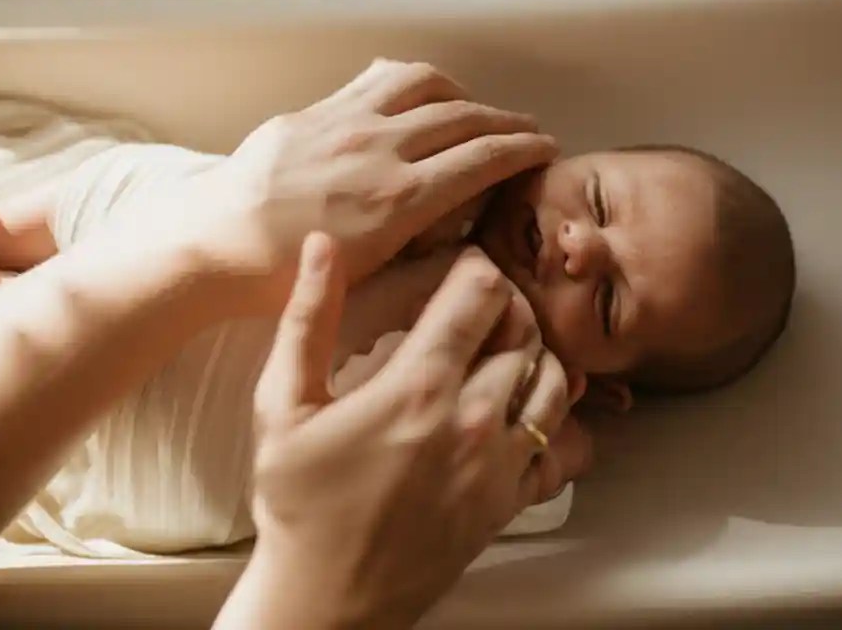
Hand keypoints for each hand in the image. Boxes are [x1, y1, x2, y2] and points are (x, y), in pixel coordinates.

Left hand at [185, 59, 557, 294]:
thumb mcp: (366, 281)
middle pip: (464, 118)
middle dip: (505, 121)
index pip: (482, 160)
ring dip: (461, 92)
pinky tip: (415, 93)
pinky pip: (376, 78)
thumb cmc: (283, 281)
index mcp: (399, 199)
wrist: (212, 247)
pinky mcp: (314, 112)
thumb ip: (420, 248)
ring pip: (424, 84)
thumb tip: (456, 225)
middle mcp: (381, 149)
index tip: (546, 147)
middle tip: (526, 129)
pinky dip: (411, 81)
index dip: (524, 150)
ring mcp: (345, 122)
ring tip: (472, 108)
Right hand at [227, 235, 569, 628]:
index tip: (455, 271)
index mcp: (417, 387)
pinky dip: (551, 415)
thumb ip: (309, 319)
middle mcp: (471, 420)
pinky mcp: (510, 499)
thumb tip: (322, 247)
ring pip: (553, 379)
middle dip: (504, 306)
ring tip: (497, 352)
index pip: (481, 293)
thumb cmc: (298, 503)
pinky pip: (559, 442)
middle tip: (475, 309)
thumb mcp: (282, 405)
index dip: (473, 267)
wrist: (326, 598)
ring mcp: (498, 463)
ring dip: (533, 354)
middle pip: (524, 329)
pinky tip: (515, 409)